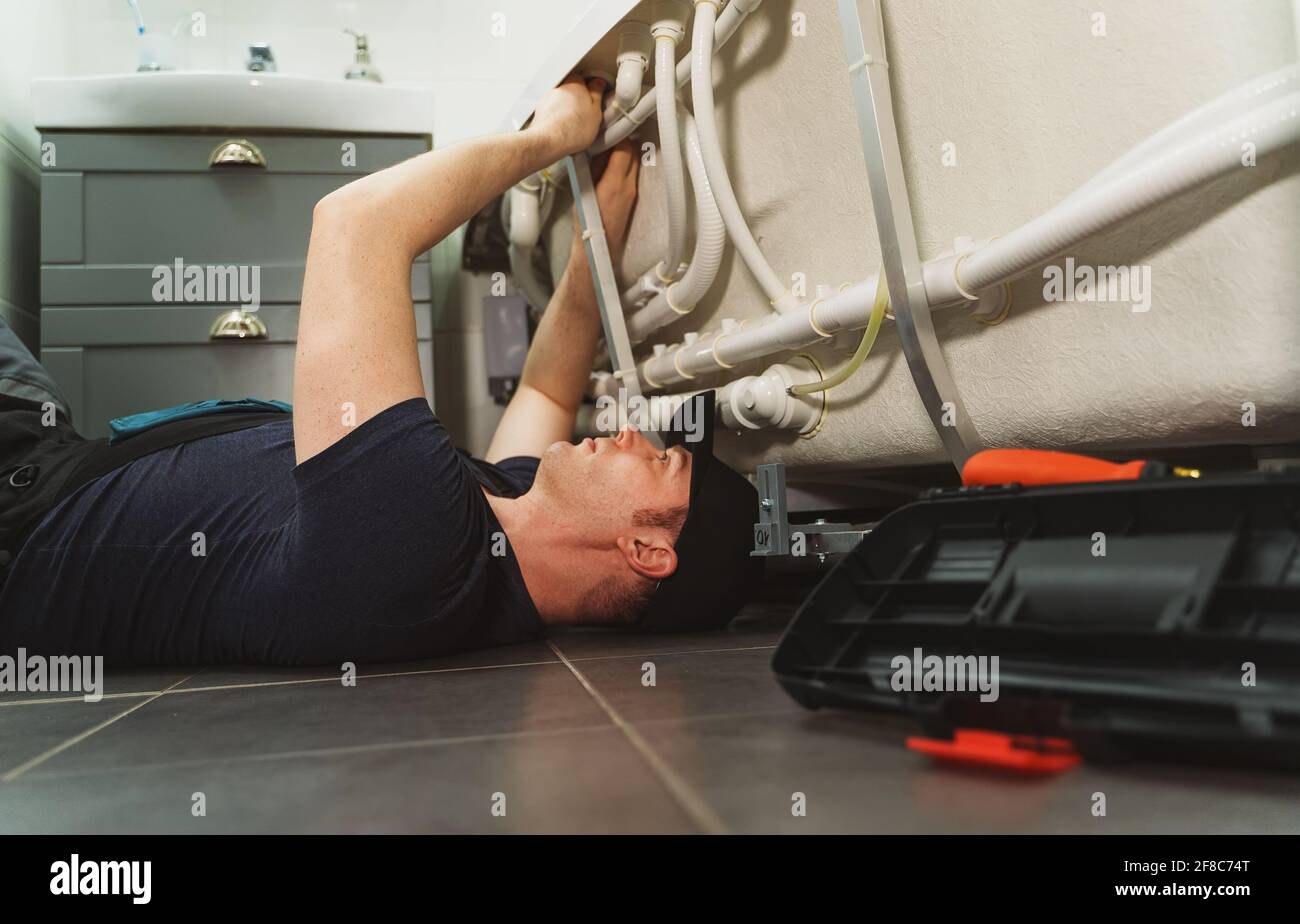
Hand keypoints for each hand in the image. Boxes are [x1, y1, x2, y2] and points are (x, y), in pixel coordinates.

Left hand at [530, 75, 605, 159]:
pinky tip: (560, 129)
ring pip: (559, 101)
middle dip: (576, 100)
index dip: (588, 90)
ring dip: (565, 110)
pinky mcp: (538, 111)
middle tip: (583, 116)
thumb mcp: (595, 112)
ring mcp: (546, 98)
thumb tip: (598, 83)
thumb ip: (597, 94)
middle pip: (570, 90)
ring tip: (571, 125)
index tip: (593, 102)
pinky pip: (550, 112)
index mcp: (575, 83)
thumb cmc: (574, 128)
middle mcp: (559, 87)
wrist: (549, 141)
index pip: (583, 79)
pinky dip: (555, 118)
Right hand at [576, 140, 639, 257]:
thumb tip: (596, 150)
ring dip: (625, 154)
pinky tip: (612, 167)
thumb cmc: (586, 222)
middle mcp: (628, 187)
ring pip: (635, 163)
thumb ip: (592, 168)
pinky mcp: (633, 198)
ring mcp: (633, 192)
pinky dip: (625, 166)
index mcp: (614, 183)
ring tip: (609, 152)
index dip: (617, 136)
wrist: (599, 247)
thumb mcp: (583, 190)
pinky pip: (632, 175)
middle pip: (634, 153)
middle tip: (609, 138)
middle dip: (623, 142)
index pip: (624, 148)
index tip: (608, 131)